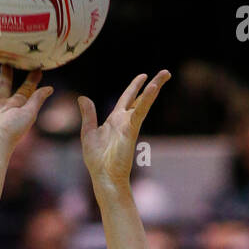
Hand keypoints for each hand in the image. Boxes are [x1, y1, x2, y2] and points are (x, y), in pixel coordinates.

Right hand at [0, 58, 53, 154]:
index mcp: (16, 106)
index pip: (25, 88)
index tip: (37, 63)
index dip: (31, 77)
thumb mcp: (28, 113)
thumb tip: (50, 88)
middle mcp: (1, 104)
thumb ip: (37, 99)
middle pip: (4, 83)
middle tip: (8, 55)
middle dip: (6, 70)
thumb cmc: (12, 131)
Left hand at [78, 70, 170, 190]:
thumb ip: (88, 114)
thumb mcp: (88, 132)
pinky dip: (146, 100)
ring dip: (155, 87)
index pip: (127, 99)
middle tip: (166, 73)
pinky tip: (153, 88)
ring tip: (165, 74)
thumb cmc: (97, 159)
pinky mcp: (131, 130)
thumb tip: (83, 98)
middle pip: (141, 98)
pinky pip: (140, 111)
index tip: (144, 76)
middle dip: (153, 84)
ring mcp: (129, 124)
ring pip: (144, 101)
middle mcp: (125, 120)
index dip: (135, 87)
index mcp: (115, 120)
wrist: (103, 176)